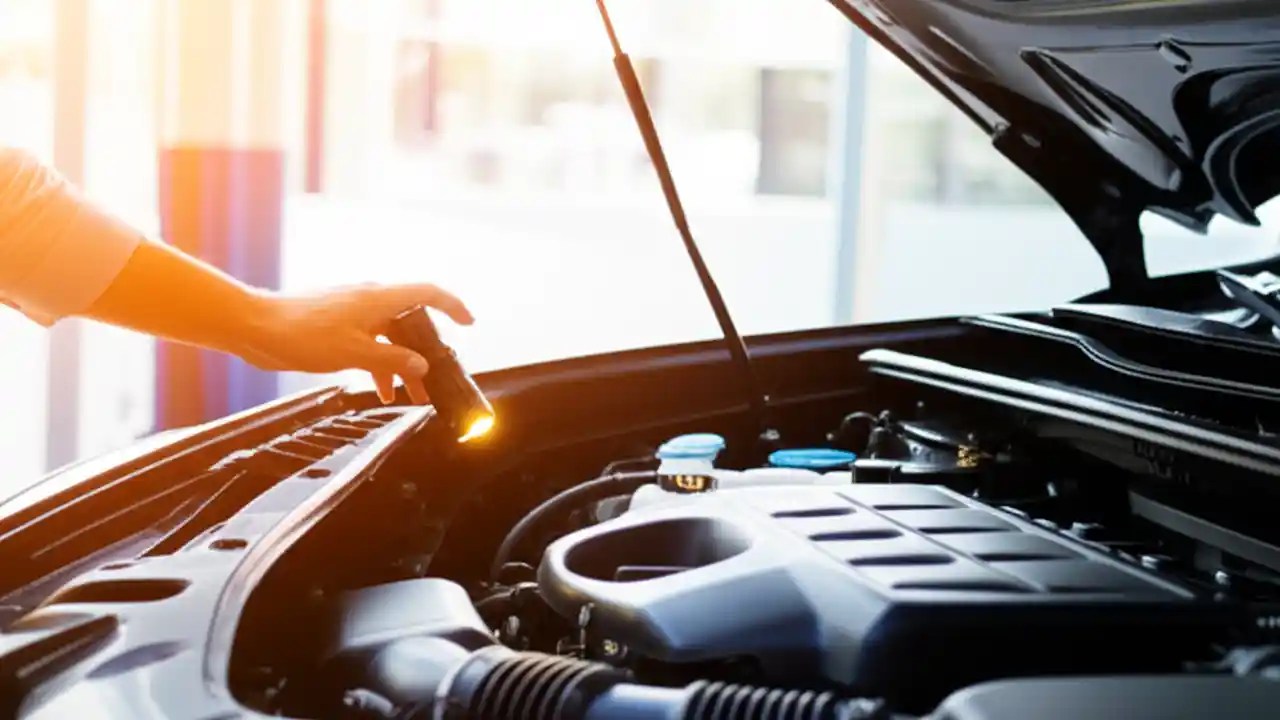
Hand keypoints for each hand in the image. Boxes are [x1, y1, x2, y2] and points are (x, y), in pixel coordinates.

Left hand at [239, 283, 473, 403]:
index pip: (427, 294)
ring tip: (411, 397)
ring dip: (402, 365)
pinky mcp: (338, 324)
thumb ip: (392, 360)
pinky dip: (380, 364)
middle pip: (410, 323)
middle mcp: (369, 300)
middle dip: (426, 353)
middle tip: (437, 380)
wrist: (255, 327)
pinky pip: (370, 342)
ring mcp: (353, 311)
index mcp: (378, 299)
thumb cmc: (301, 333)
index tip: (468, 323)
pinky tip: (380, 389)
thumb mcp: (354, 353)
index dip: (452, 306)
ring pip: (390, 338)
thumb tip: (420, 367)